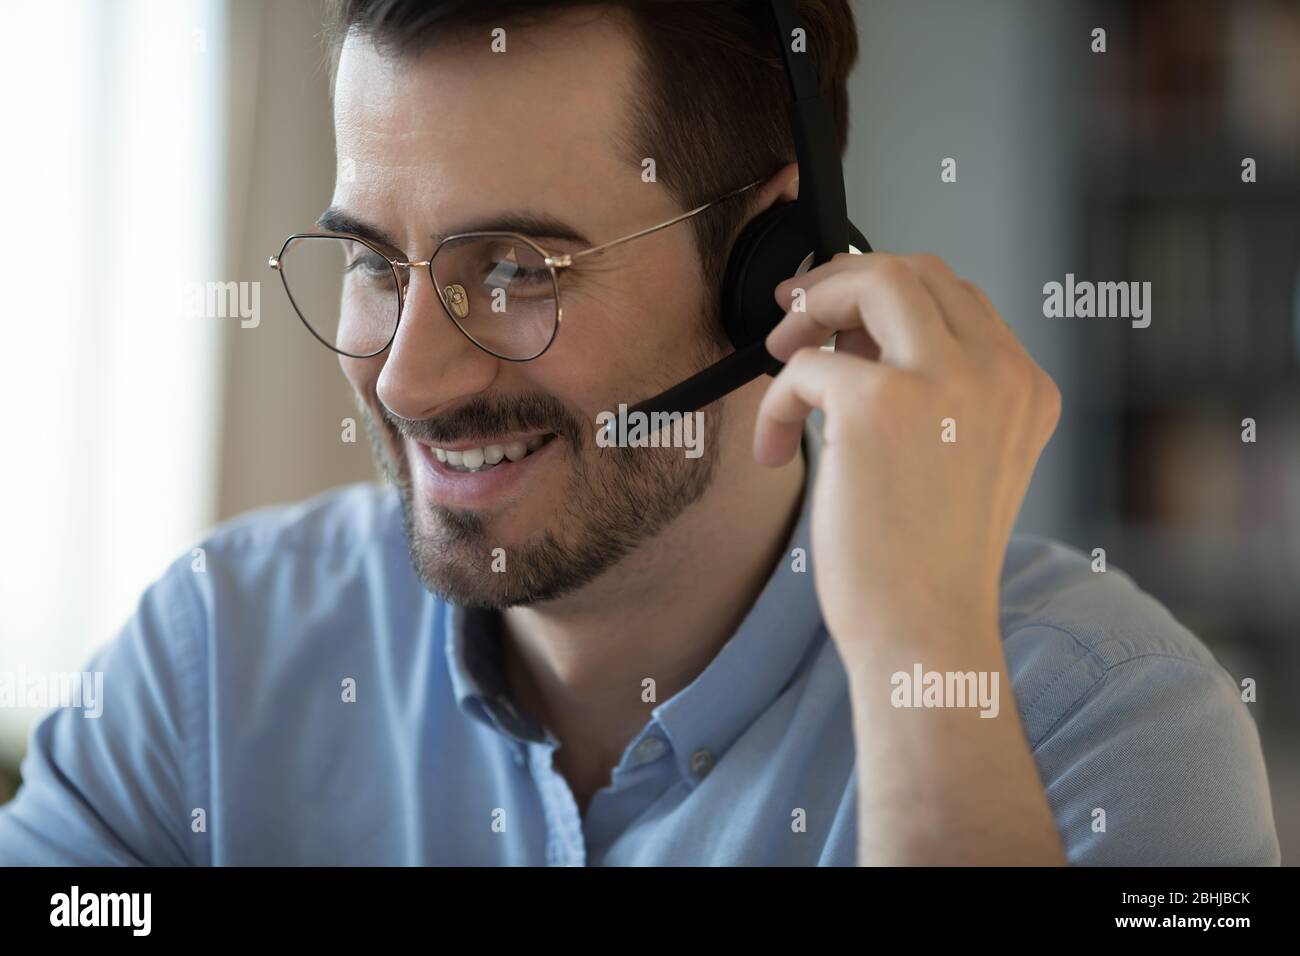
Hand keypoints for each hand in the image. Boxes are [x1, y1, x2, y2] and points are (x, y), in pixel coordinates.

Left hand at [755, 252, 1060, 653]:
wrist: (923, 633)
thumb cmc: (927, 562)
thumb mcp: (958, 458)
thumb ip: (932, 388)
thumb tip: (852, 329)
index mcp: (1024, 388)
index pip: (958, 297)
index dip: (888, 293)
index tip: (840, 316)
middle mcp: (998, 374)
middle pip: (918, 271)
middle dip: (845, 281)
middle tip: (796, 318)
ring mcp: (944, 382)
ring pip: (874, 279)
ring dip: (813, 306)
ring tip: (781, 355)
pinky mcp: (879, 406)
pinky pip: (806, 365)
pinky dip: (778, 400)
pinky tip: (778, 449)